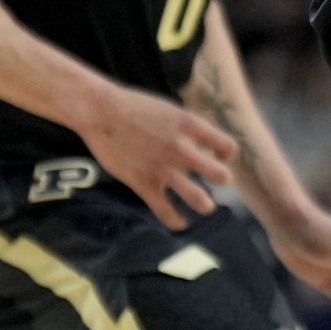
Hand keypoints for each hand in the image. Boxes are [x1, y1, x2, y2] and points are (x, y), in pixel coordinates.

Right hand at [80, 86, 236, 231]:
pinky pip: (166, 210)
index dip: (227, 154)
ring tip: (206, 206)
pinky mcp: (145, 184)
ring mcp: (165, 169)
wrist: (102, 112)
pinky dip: (176, 221)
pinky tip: (180, 223)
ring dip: (206, 205)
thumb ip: (190, 128)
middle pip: (220, 175)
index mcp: (192, 127)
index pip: (227, 146)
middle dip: (222, 180)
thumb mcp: (173, 110)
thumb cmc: (136, 106)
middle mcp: (184, 149)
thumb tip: (203, 140)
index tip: (221, 157)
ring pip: (198, 198)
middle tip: (217, 181)